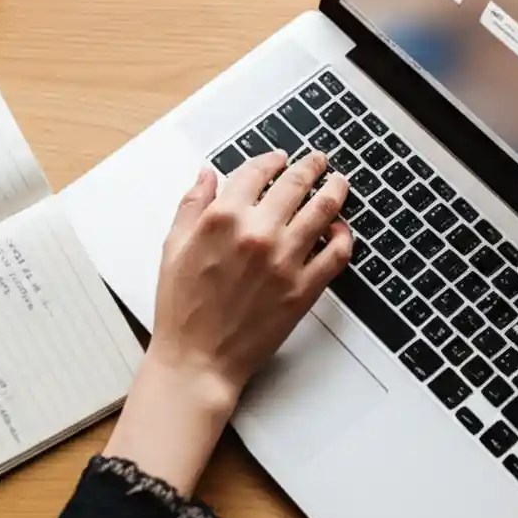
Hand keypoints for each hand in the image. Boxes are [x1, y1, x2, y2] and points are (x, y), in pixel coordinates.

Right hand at [103, 150, 352, 494]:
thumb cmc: (182, 309)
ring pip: (323, 210)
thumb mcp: (173, 248)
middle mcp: (257, 232)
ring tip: (339, 183)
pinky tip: (341, 230)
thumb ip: (192, 205)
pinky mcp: (304, 288)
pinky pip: (336, 253)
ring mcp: (285, 260)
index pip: (256, 172)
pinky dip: (343, 237)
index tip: (280, 158)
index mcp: (222, 218)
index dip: (271, 159)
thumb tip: (207, 175)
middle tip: (318, 160)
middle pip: (295, 184)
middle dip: (310, 166)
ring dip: (335, 191)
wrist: (198, 360)